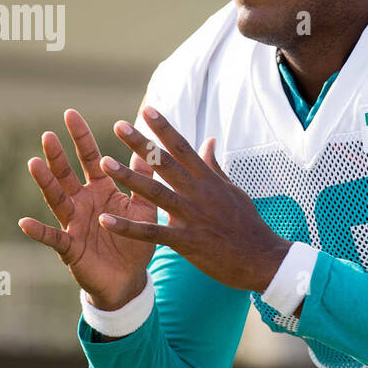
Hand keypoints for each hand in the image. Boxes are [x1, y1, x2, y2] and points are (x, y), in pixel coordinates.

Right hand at [17, 109, 156, 309]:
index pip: (90, 159)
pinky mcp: (69, 247)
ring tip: (34, 163)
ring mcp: (73, 224)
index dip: (81, 138)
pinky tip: (25, 222)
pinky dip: (39, 231)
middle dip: (58, 155)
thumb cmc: (135, 241)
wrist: (130, 279)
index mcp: (101, 190)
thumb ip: (144, 179)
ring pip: (56, 199)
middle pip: (67, 174)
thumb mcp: (143, 207)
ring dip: (46, 183)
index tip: (71, 114)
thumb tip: (150, 146)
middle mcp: (82, 203)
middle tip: (48, 134)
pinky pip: (52, 238)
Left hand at [96, 105, 291, 293]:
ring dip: (129, 177)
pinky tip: (105, 220)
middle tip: (119, 126)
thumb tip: (209, 141)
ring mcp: (192, 216)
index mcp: (209, 180)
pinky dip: (128, 227)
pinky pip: (152, 233)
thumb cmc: (248, 224)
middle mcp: (199, 193)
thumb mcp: (233, 190)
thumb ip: (214, 166)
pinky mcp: (187, 241)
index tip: (147, 110)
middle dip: (142, 144)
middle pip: (166, 164)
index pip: (183, 148)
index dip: (164, 128)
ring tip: (104, 163)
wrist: (263, 258)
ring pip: (156, 193)